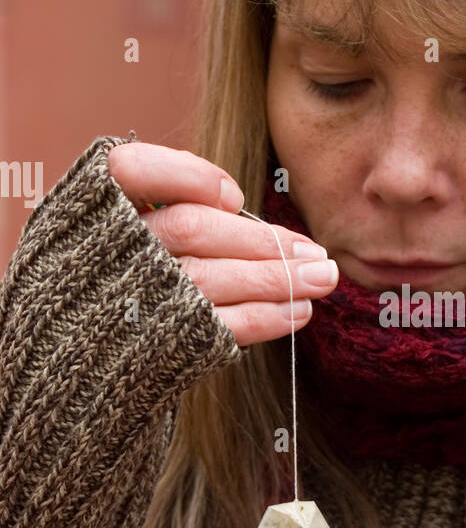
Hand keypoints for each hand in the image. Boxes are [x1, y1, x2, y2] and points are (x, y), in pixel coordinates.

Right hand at [108, 141, 337, 346]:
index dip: (191, 177)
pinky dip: (263, 318)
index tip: (234, 198)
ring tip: (321, 279)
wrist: (81, 358)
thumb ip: (171, 199)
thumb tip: (235, 200)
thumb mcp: (128, 225)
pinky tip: (297, 311)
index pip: (132, 169)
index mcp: (98, 209)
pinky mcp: (152, 343)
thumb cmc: (123, 277)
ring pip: (210, 278)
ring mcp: (129, 298)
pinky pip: (216, 326)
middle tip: (316, 252)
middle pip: (193, 230)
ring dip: (277, 279)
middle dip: (263, 240)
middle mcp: (109, 249)